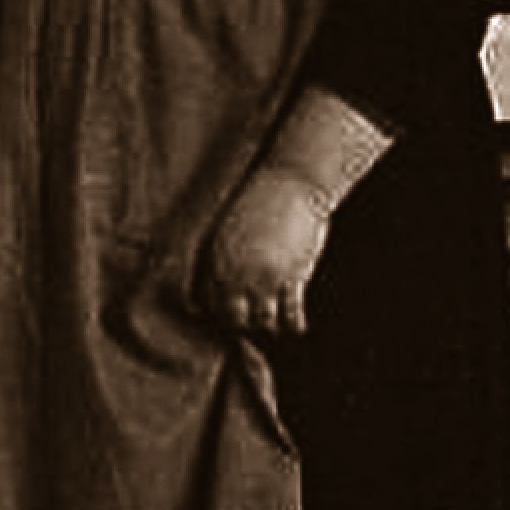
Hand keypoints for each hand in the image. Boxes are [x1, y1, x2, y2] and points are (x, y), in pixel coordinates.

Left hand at [202, 164, 332, 341]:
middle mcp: (237, 273)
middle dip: (245, 322)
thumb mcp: (231, 226)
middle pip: (235, 318)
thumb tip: (226, 278)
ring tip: (277, 326)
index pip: (211, 303)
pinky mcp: (292, 277)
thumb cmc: (261, 198)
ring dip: (271, 325)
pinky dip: (295, 325)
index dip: (222, 311)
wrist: (291, 182)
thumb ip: (226, 255)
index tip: (234, 313)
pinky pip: (291, 315)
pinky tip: (298, 327)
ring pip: (264, 321)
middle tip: (256, 321)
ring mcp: (265, 277)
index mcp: (217, 258)